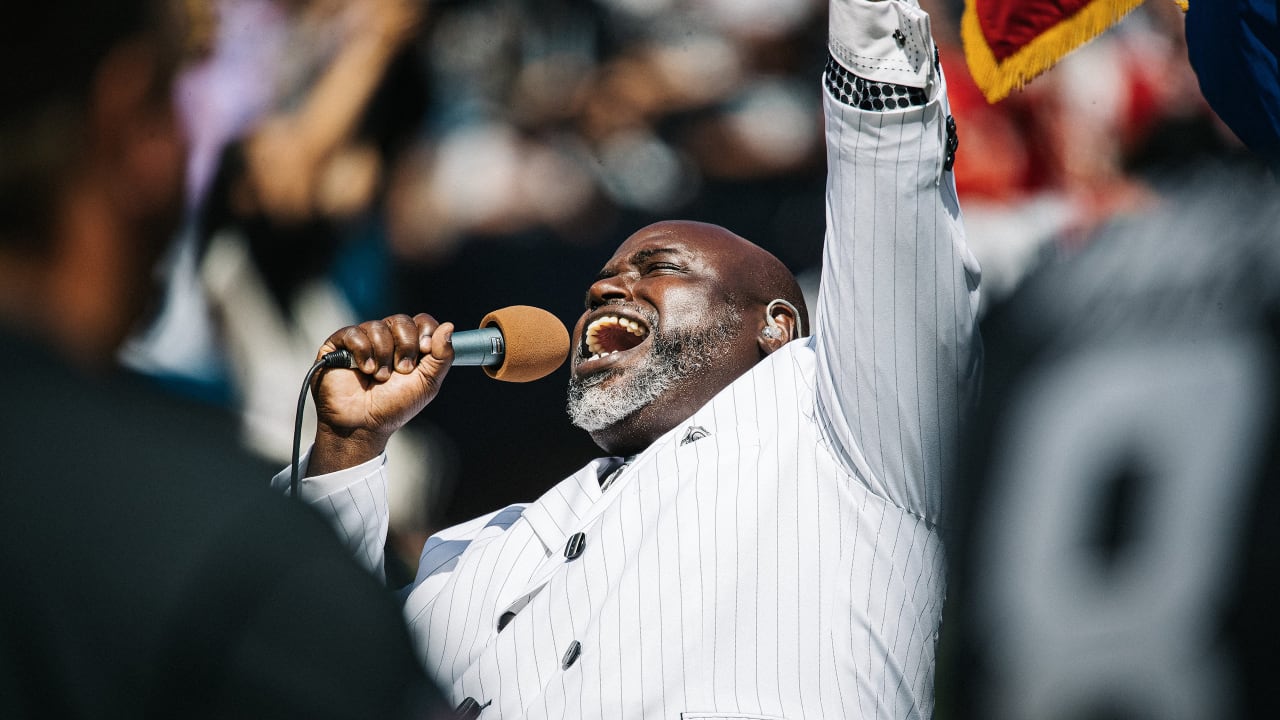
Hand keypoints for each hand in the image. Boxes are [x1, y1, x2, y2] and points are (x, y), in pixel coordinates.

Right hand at [307, 313, 454, 474]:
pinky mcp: (338, 345)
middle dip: (405, 346)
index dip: (426, 331)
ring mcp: (362, 341)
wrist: (363, 424)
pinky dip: (363, 352)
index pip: (421, 321)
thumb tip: (449, 327)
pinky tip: (364, 370)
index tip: (425, 350)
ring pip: (378, 327)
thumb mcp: (427, 383)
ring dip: (383, 356)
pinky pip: (354, 333)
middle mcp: (386, 340)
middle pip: (401, 320)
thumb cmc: (393, 406)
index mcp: (409, 346)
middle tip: (402, 370)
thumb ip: (442, 356)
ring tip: (379, 377)